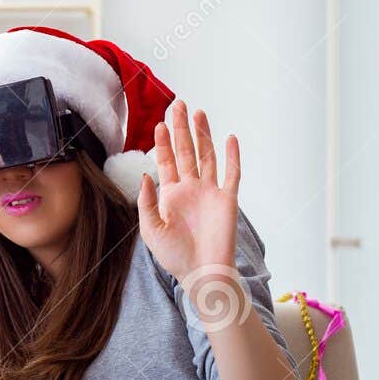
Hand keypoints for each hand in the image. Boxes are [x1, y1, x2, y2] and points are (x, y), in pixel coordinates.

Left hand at [138, 101, 239, 288]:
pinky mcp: (227, 199)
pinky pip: (232, 173)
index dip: (162, 142)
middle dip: (181, 128)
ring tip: (199, 113)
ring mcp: (210, 192)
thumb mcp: (150, 228)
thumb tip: (146, 175)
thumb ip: (146, 201)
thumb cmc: (174, 256)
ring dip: (203, 135)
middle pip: (185, 151)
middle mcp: (190, 189)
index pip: (165, 161)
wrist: (200, 273)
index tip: (159, 123)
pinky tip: (230, 138)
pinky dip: (232, 156)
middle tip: (179, 105)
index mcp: (170, 194)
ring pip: (207, 156)